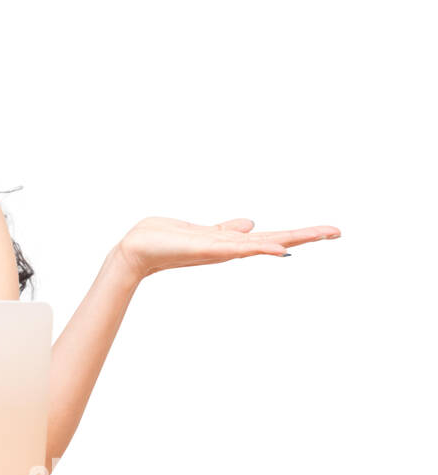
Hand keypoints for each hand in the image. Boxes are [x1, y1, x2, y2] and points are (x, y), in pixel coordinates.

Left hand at [116, 216, 340, 279]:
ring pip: (263, 243)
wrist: (137, 250)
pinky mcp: (207, 248)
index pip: (271, 237)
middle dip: (306, 235)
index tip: (328, 231)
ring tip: (321, 234)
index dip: (299, 234)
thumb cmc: (165, 241)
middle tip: (338, 231)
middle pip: (275, 240)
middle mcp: (231, 248)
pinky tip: (281, 250)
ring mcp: (221, 249)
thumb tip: (251, 223)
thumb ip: (228, 230)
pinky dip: (260, 248)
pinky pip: (238, 248)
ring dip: (291, 239)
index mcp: (232, 242)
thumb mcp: (204, 231)